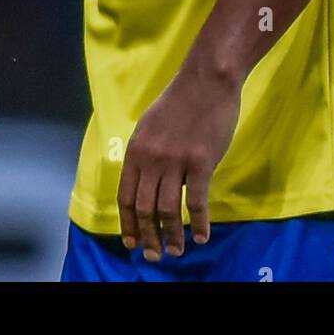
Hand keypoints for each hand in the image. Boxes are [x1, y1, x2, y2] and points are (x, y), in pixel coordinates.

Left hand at [117, 69, 241, 260]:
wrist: (207, 79)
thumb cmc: (182, 99)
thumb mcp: (152, 125)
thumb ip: (147, 153)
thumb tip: (148, 182)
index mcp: (136, 149)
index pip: (125, 196)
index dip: (128, 223)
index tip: (132, 242)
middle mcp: (151, 158)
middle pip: (144, 208)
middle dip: (148, 236)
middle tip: (155, 256)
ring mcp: (175, 161)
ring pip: (168, 210)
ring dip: (172, 235)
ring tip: (177, 251)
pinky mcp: (201, 162)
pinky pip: (197, 202)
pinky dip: (198, 224)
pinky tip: (202, 236)